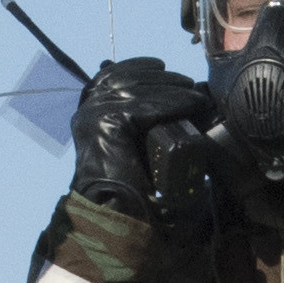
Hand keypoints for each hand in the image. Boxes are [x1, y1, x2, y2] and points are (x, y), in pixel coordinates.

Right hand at [73, 57, 214, 221]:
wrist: (118, 217)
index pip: (110, 75)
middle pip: (126, 78)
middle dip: (161, 77)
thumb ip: (142, 126)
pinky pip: (145, 106)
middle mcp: (86, 111)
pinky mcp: (105, 124)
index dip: (137, 66)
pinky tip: (192, 103)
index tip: (162, 65)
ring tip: (197, 94)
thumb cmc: (129, 191)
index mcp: (89, 113)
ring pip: (138, 90)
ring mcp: (93, 116)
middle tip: (190, 83)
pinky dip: (173, 102)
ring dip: (173, 88)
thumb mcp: (134, 147)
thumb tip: (170, 108)